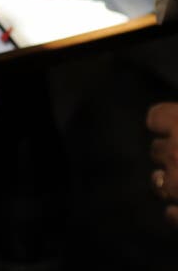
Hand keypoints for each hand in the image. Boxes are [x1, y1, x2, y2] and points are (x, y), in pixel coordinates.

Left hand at [147, 101, 177, 223]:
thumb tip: (169, 120)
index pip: (156, 118)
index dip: (165, 122)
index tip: (171, 126)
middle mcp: (175, 153)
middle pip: (157, 151)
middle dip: (169, 153)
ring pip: (159, 182)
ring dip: (169, 181)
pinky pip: (171, 215)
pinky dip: (175, 213)